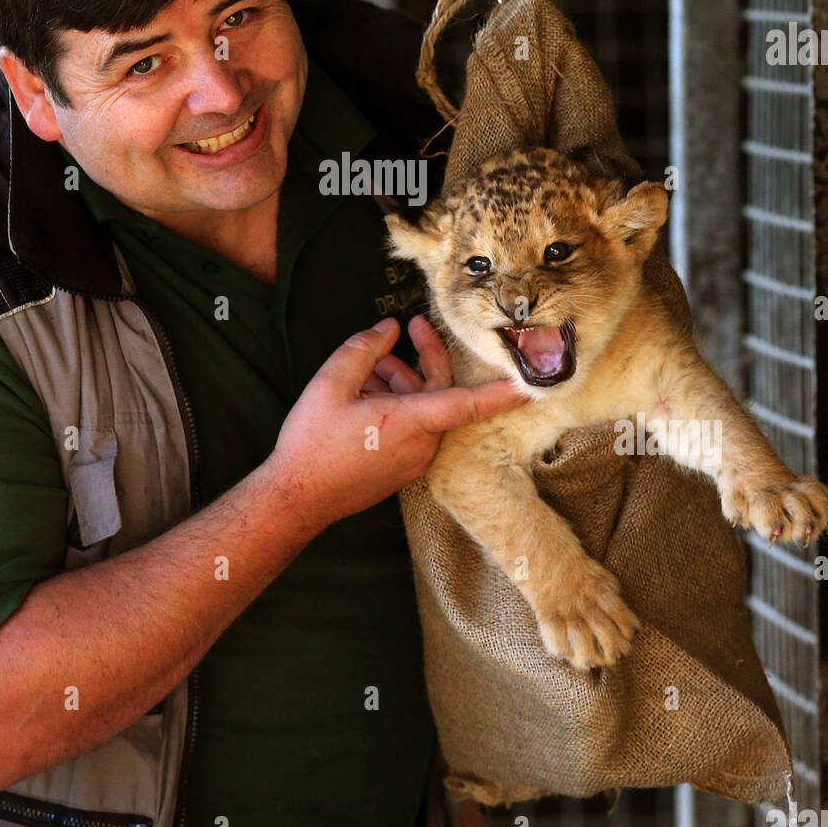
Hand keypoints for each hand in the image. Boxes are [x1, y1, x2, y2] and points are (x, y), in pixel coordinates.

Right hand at [266, 315, 527, 534]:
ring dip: (400, 380)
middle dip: (423, 357)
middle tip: (408, 327)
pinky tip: (363, 390)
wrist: (295, 499)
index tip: (532, 380)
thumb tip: (388, 329)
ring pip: (421, 407)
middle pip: (438, 390)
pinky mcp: (399, 469)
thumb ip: (364, 348)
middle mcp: (421, 444)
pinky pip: (410, 426)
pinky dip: (394, 403)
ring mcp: (412, 460)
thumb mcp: (332, 383)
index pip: (469, 401)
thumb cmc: (313, 444)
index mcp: (413, 421)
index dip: (503, 390)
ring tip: (365, 365)